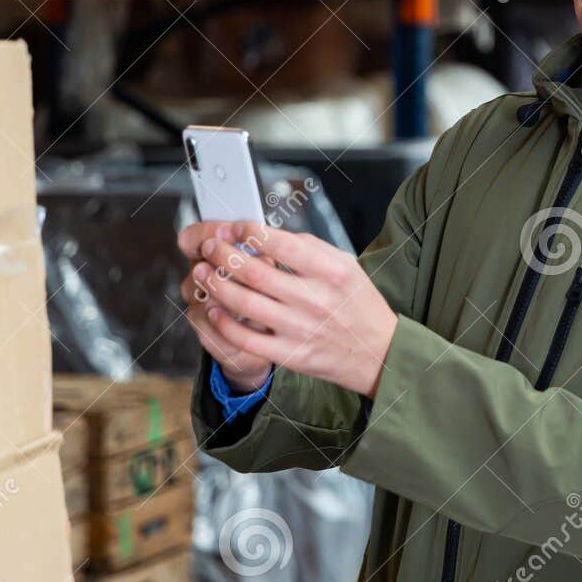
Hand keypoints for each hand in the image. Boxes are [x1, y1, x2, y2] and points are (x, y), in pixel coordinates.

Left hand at [187, 222, 397, 399]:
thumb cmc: (360, 305)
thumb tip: (273, 234)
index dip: (252, 233)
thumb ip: (313, 247)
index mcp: (332, 273)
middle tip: (210, 246)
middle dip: (224, 255)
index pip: (284, 246)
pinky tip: (214, 310)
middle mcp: (316, 300)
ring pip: (245, 304)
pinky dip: (225, 323)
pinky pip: (247, 339)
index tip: (236, 228)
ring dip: (217, 285)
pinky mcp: (291, 354)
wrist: (378, 353)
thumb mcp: (348, 266)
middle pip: (257, 273)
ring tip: (203, 272)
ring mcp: (301, 329)